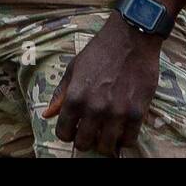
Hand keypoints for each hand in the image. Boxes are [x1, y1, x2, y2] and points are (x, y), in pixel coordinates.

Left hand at [42, 14, 164, 155]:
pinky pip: (129, 140)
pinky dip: (124, 139)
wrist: (131, 38)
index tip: (73, 129)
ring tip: (106, 132)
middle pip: (84, 143)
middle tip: (90, 131)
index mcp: (75, 97)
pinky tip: (122, 129)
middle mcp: (94, 108)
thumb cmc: (100, 51)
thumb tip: (47, 114)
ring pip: (107, 147)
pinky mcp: (137, 113)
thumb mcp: (74, 68)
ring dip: (104, 142)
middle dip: (84, 140)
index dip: (66, 133)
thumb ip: (61, 94)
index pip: (63, 132)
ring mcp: (117, 112)